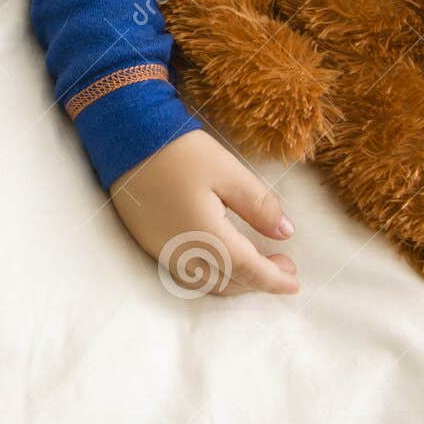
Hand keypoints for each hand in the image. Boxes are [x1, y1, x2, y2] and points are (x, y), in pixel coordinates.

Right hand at [109, 129, 299, 294]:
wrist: (127, 139)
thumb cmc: (180, 151)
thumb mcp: (228, 171)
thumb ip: (259, 205)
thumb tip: (285, 232)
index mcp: (206, 236)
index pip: (248, 270)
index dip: (274, 280)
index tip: (295, 282)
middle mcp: (183, 252)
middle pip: (229, 282)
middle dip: (259, 282)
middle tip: (283, 269)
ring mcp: (163, 250)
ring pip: (207, 283)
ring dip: (236, 282)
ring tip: (257, 267)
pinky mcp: (150, 242)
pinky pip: (187, 275)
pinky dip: (213, 276)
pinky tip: (222, 261)